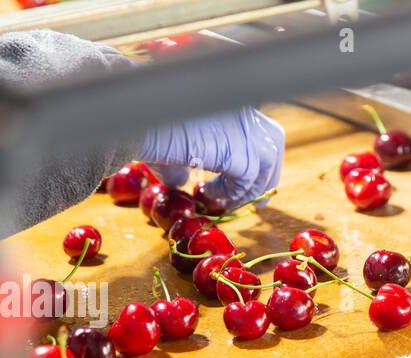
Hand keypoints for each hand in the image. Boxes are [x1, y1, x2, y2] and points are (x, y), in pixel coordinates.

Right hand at [139, 107, 283, 207]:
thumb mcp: (171, 144)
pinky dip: (231, 193)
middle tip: (253, 201)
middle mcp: (242, 112)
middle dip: (266, 176)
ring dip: (247, 188)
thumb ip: (183, 161)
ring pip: (263, 165)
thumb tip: (181, 181)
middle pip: (273, 145)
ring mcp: (241, 129)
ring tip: (223, 200)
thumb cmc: (147, 124)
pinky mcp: (234, 150)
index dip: (260, 159)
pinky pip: (245, 180)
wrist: (138, 119)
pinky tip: (209, 194)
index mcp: (232, 103)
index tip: (250, 182)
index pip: (262, 132)